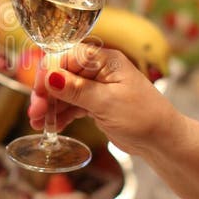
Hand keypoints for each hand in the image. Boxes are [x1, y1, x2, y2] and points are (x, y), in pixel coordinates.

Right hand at [27, 43, 180, 154]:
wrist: (163, 140)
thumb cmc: (144, 117)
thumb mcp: (107, 102)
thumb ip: (76, 89)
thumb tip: (49, 75)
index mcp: (104, 59)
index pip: (65, 57)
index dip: (47, 75)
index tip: (39, 95)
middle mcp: (99, 69)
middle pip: (61, 74)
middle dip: (45, 93)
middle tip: (35, 114)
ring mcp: (97, 86)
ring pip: (64, 91)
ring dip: (50, 106)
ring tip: (38, 124)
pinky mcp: (96, 103)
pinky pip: (71, 104)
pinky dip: (61, 114)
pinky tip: (51, 126)